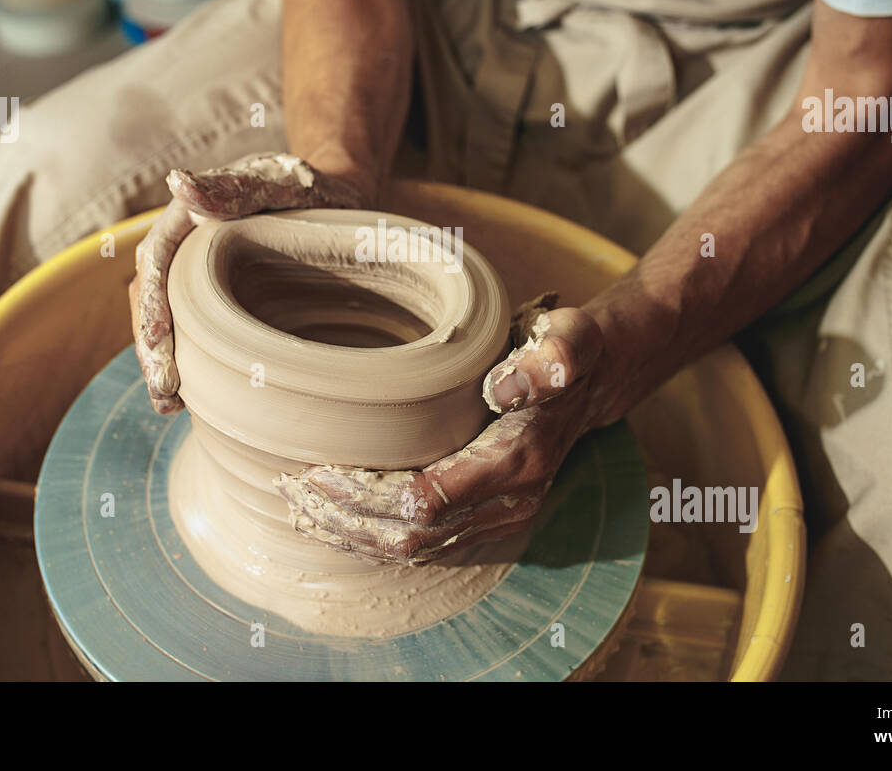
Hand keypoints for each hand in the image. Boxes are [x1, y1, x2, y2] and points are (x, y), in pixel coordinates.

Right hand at [128, 152, 367, 412]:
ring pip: (165, 319)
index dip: (154, 300)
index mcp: (189, 216)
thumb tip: (177, 183)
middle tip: (163, 389)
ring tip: (167, 403)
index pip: (158, 259)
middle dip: (152, 346)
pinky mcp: (212, 301)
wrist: (333, 200)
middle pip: (153, 297)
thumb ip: (233, 186)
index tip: (159, 338)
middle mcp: (182, 247)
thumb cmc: (309, 188)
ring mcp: (195, 277)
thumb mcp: (279, 183)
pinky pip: (188, 331)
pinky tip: (186, 399)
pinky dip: (185, 363)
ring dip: (161, 361)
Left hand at [276, 296, 611, 563]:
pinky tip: (340, 522)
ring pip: (415, 551)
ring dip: (356, 536)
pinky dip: (377, 539)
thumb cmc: (570, 352)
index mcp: (518, 461)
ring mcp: (499, 517)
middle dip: (347, 521)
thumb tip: (506, 387)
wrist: (598, 382)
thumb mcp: (568, 340)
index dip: (367, 495)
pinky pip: (426, 546)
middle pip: (412, 537)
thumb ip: (549, 360)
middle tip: (293, 492)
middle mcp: (509, 502)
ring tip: (302, 510)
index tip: (317, 472)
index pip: (426, 500)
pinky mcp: (487, 519)